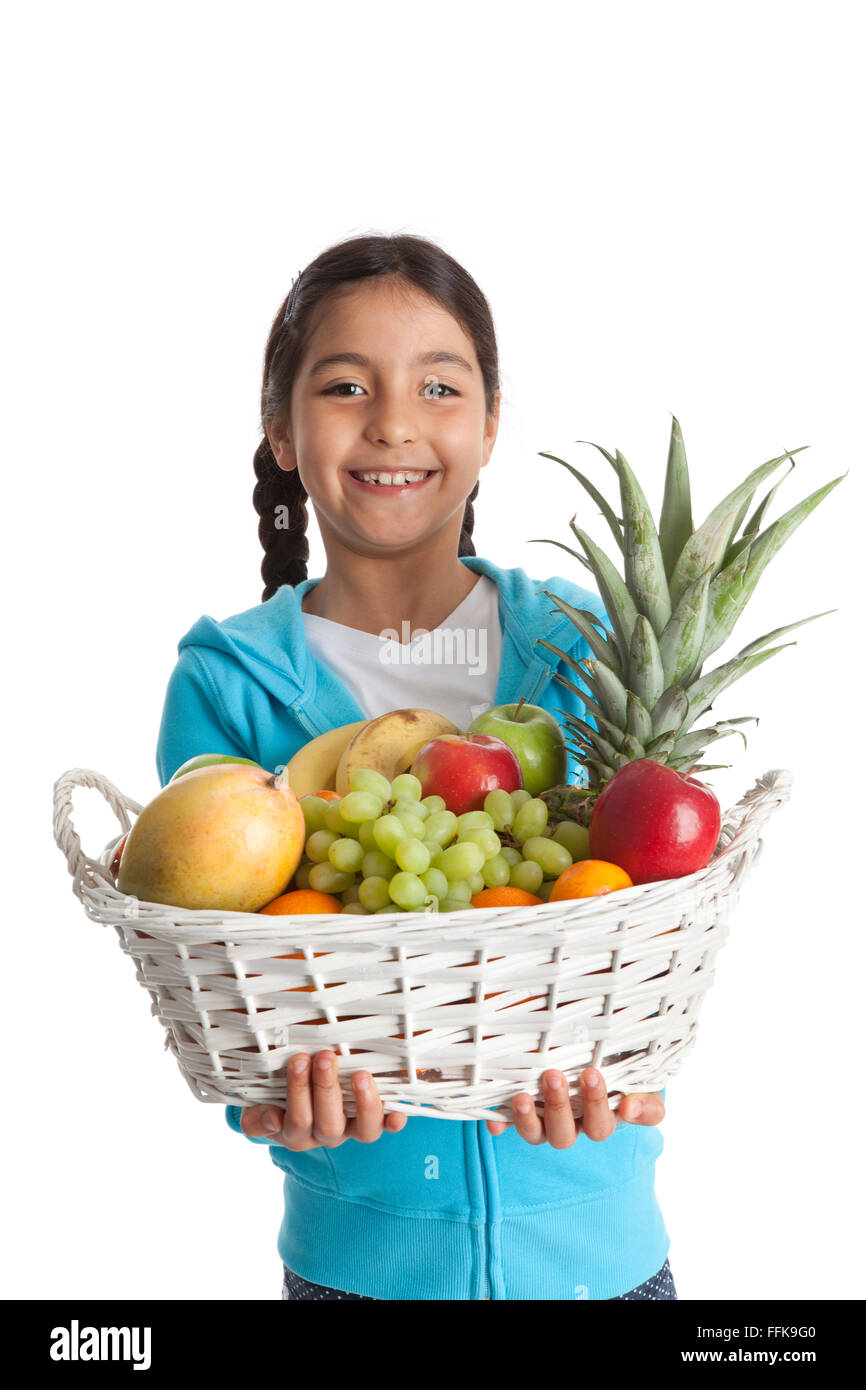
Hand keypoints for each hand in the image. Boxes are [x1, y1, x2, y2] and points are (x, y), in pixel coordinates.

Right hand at [240, 1050, 407, 1149]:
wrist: (296, 1102)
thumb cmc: (276, 1095)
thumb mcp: (259, 1105)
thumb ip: (257, 1115)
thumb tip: (271, 1118)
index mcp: (295, 1132)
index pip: (296, 1120)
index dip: (298, 1093)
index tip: (298, 1061)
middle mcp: (324, 1135)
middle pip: (327, 1123)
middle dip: (325, 1087)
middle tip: (323, 1056)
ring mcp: (351, 1130)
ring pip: (362, 1130)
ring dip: (363, 1103)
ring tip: (360, 1075)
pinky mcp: (371, 1123)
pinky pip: (385, 1126)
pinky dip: (392, 1121)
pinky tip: (398, 1113)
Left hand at [485, 1068, 663, 1147]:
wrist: (582, 1037)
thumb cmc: (613, 1054)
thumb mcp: (635, 1068)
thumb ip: (642, 1087)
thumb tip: (631, 1108)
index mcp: (604, 1114)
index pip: (605, 1124)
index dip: (601, 1106)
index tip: (594, 1075)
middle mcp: (574, 1122)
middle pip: (567, 1134)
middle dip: (560, 1107)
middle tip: (554, 1077)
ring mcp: (545, 1120)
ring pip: (537, 1134)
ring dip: (528, 1118)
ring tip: (521, 1096)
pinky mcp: (520, 1112)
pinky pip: (507, 1124)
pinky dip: (500, 1122)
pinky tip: (493, 1119)